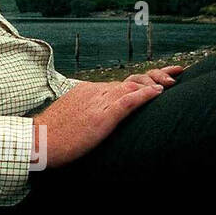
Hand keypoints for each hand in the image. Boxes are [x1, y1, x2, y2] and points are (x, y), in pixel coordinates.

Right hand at [33, 65, 183, 168]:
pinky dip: (145, 95)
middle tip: (177, 73)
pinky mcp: (101, 116)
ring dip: (156, 83)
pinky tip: (159, 93)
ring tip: (173, 83)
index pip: (122, 83)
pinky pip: (127, 101)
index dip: (144, 79)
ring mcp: (99, 102)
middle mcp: (97, 92)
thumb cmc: (52, 136)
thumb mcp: (72, 120)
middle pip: (132, 80)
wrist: (38, 141)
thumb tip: (97, 122)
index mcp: (90, 93)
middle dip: (157, 75)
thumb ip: (88, 116)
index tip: (161, 79)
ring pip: (132, 86)